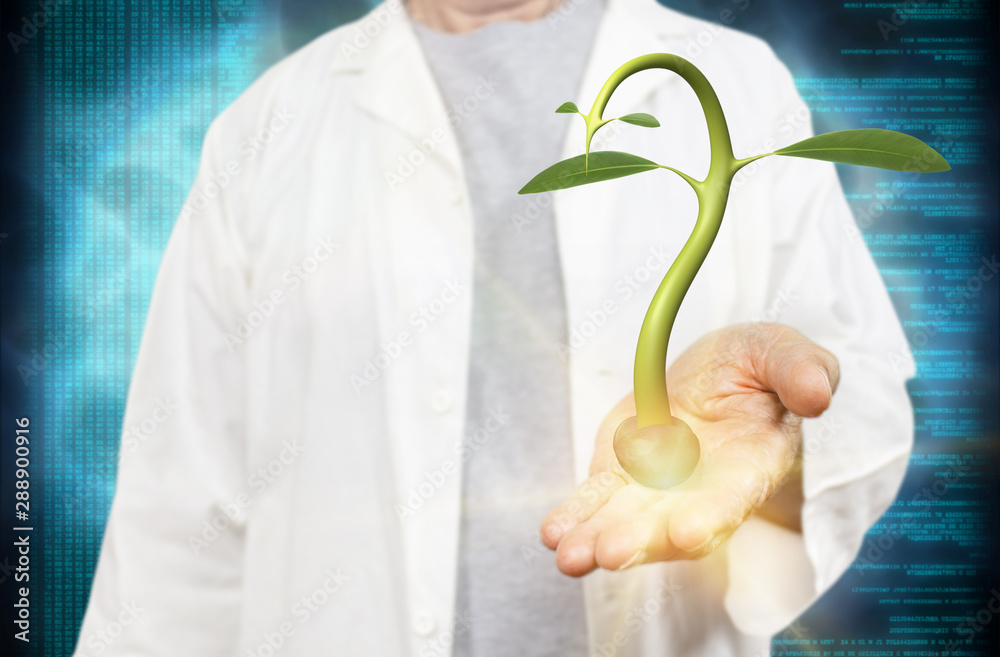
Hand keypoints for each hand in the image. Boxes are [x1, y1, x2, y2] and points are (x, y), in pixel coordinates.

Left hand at [540, 323, 839, 575]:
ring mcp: (657, 488)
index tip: (690, 533)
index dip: (713, 515)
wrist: (717, 371)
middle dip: (641, 540)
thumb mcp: (781, 351)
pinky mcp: (622, 475)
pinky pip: (595, 500)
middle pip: (670, 523)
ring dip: (597, 539)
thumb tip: (817, 394)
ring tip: (570, 554)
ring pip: (626, 520)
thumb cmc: (758, 366)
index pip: (733, 497)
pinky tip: (554, 533)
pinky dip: (575, 516)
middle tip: (611, 553)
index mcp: (750, 464)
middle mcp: (702, 490)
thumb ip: (799, 369)